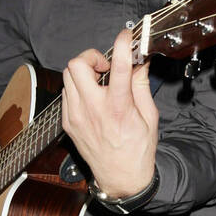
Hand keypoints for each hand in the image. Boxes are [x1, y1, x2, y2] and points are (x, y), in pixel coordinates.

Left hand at [61, 26, 157, 196]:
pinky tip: (91, 97)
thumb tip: (140, 61)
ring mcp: (77, 116)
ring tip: (99, 82)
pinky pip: (67, 94)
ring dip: (83, 72)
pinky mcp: (68, 123)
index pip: (118, 66)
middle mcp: (93, 110)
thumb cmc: (137, 150)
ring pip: (68, 77)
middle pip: (77, 65)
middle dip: (91, 57)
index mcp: (118, 108)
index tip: (127, 37)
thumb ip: (141, 85)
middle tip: (105, 66)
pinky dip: (78, 88)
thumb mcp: (149, 116)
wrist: (121, 178)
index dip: (122, 44)